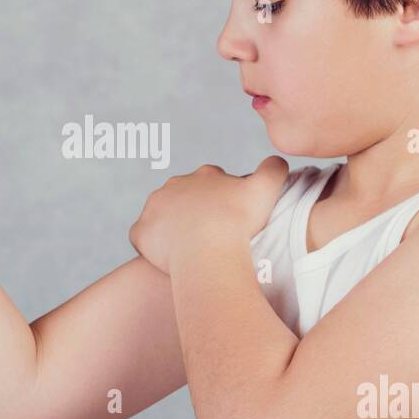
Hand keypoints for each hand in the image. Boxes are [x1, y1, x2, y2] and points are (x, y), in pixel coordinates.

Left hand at [129, 156, 289, 273]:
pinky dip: (152, 245)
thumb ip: (273, 169)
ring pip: (163, 215)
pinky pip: (143, 237)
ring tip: (189, 249)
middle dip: (196, 212)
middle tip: (211, 236)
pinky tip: (166, 258)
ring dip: (173, 227)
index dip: (223, 200)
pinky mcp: (141, 231)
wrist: (208, 250)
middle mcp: (175, 185)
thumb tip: (277, 160)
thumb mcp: (265, 189)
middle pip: (186, 198)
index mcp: (205, 175)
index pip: (213, 183)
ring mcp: (155, 208)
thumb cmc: (237, 221)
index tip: (231, 219)